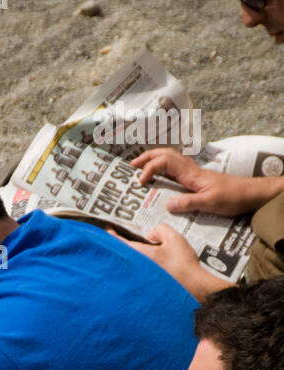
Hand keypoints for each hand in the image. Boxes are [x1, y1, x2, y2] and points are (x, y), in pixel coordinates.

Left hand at [111, 222, 226, 299]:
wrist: (192, 290)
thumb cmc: (183, 265)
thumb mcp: (174, 239)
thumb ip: (160, 229)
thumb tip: (150, 234)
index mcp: (138, 254)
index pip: (118, 242)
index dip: (111, 234)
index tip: (108, 229)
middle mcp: (133, 269)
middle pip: (120, 256)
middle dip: (119, 247)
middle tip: (120, 239)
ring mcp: (137, 281)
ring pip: (127, 267)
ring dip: (128, 259)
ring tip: (134, 251)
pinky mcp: (143, 290)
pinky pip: (134, 277)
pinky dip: (135, 270)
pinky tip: (144, 266)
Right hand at [131, 151, 255, 216]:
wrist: (249, 194)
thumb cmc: (232, 197)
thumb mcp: (209, 203)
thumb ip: (188, 203)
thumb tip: (167, 204)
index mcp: (191, 174)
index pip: (166, 162)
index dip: (150, 168)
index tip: (140, 181)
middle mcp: (191, 170)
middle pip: (166, 154)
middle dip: (147, 157)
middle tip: (132, 166)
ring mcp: (193, 173)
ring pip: (170, 158)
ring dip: (154, 159)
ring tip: (141, 168)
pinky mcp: (196, 179)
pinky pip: (175, 168)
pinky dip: (163, 167)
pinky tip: (159, 175)